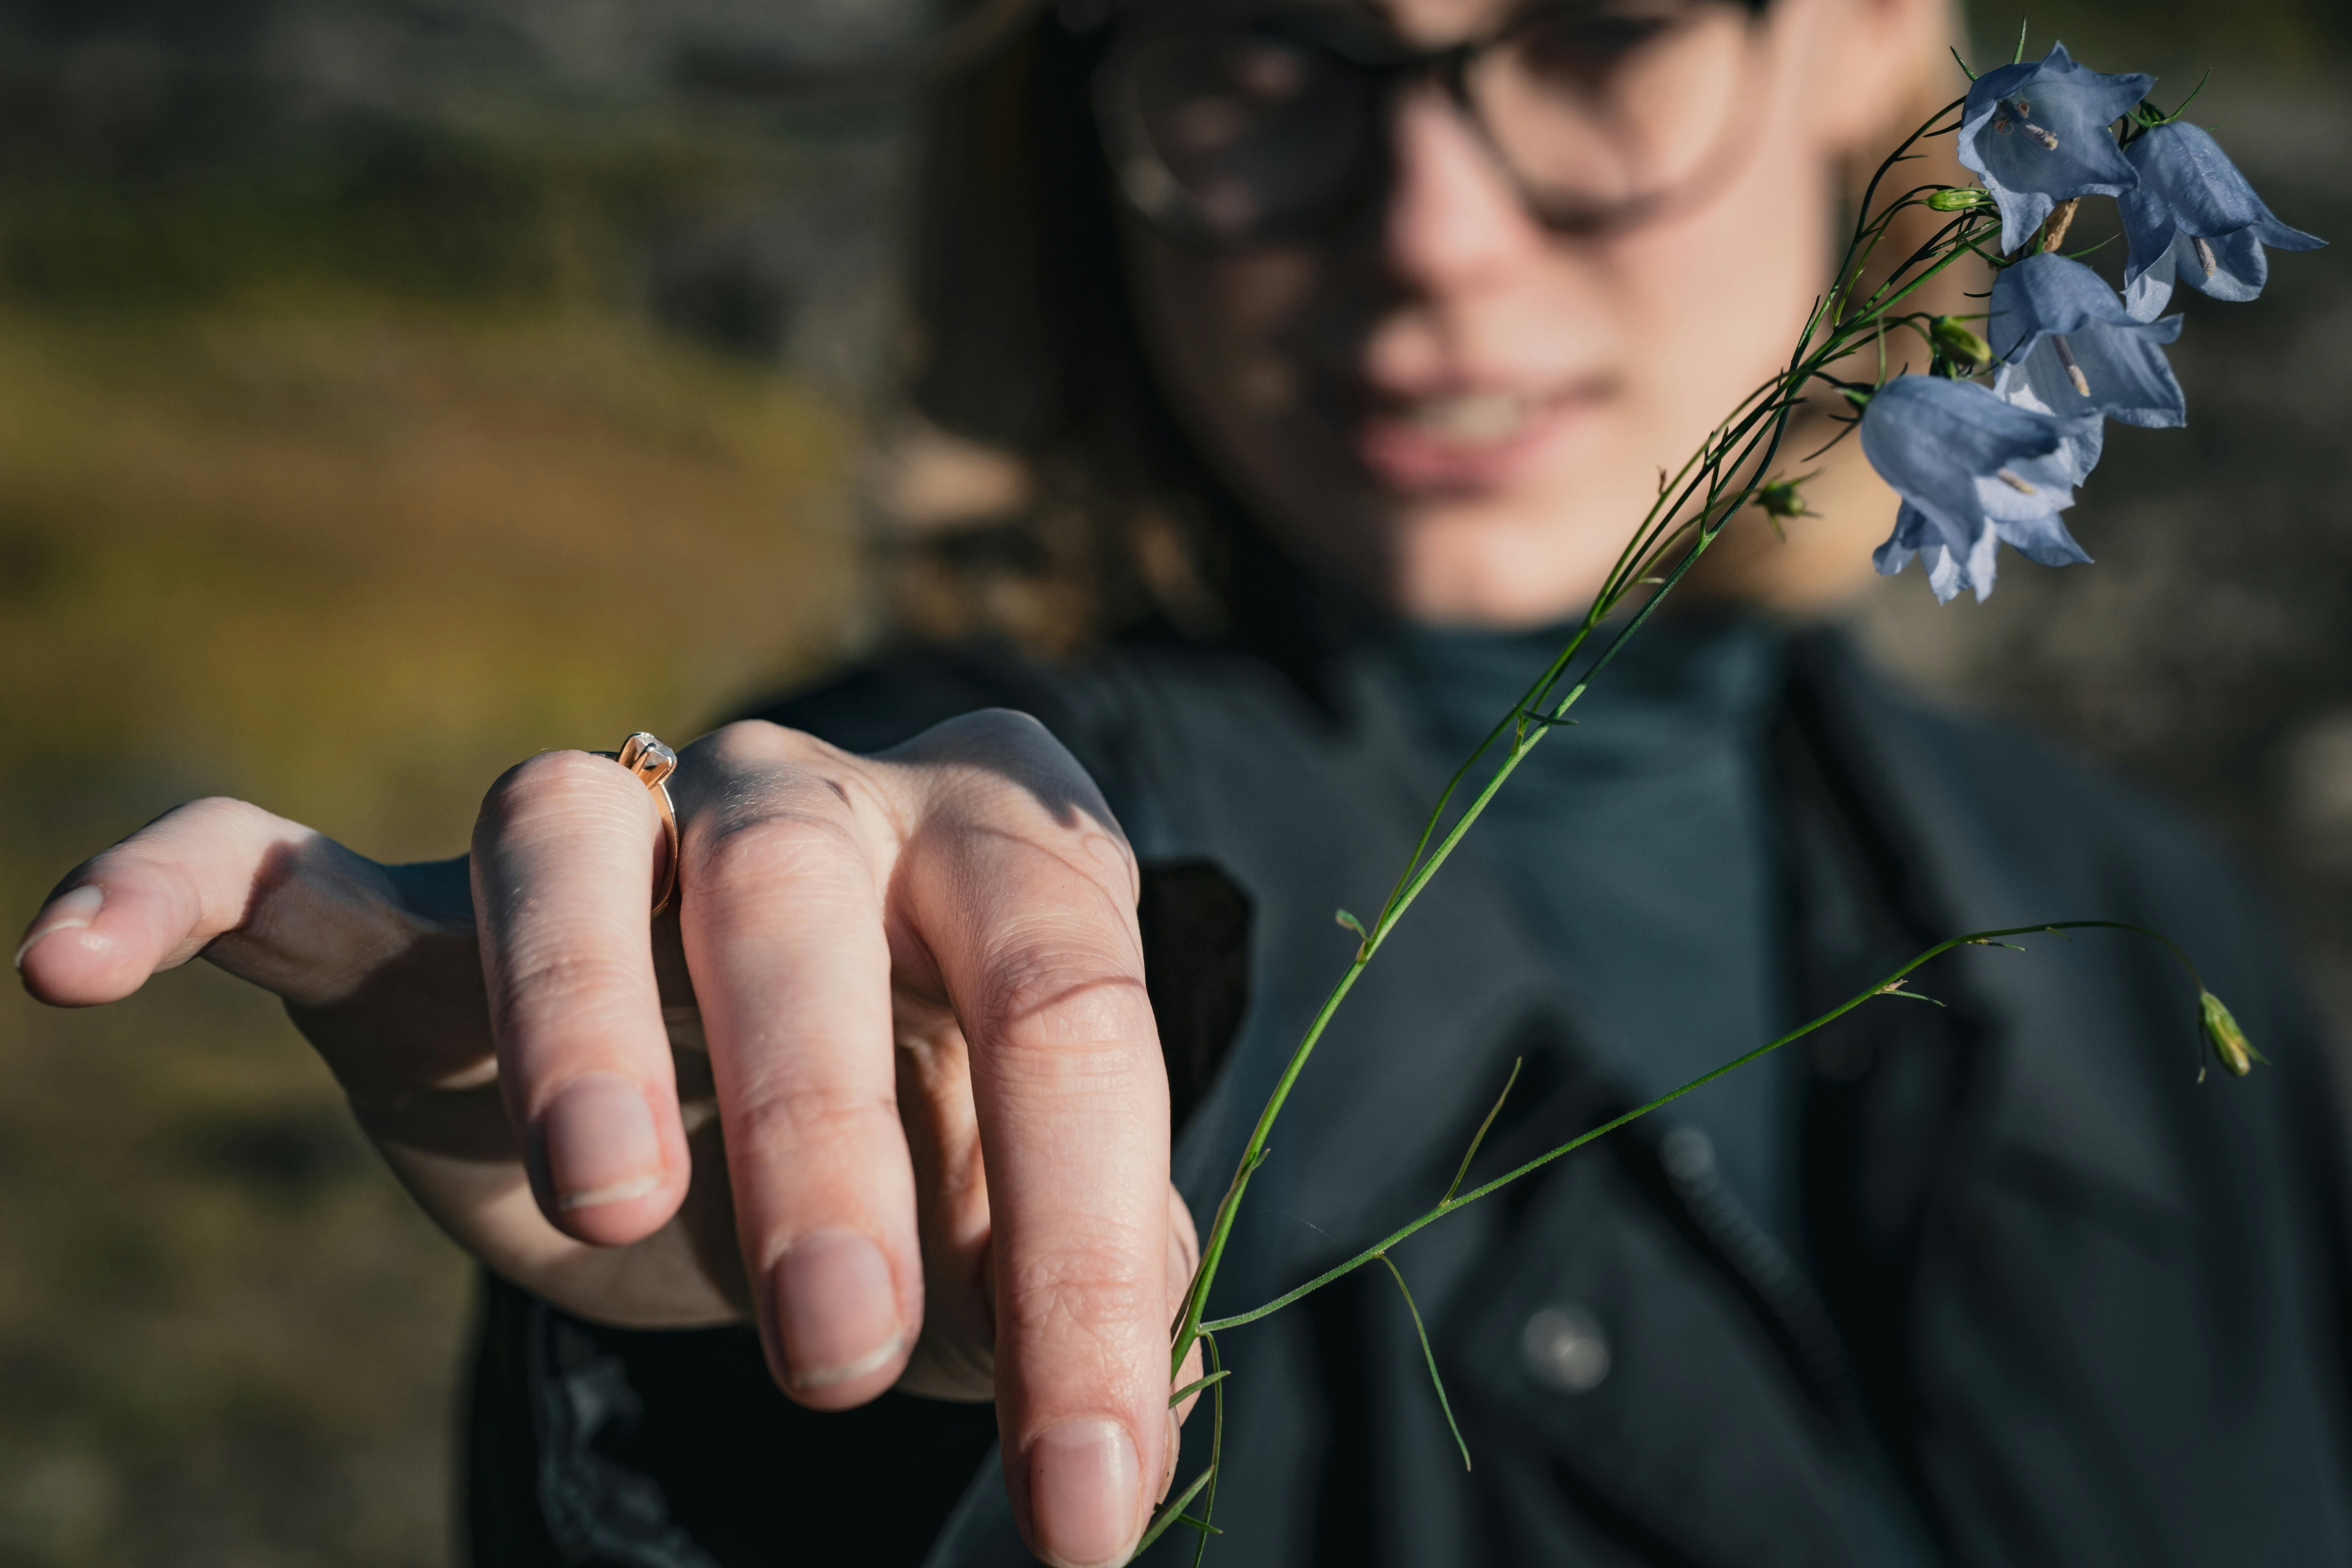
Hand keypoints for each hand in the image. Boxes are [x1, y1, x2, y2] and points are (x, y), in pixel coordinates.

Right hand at [16, 711, 1200, 1567]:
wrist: (777, 1076)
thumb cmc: (920, 1142)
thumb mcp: (1007, 1212)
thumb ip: (1077, 1281)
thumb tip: (1139, 1415)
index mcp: (999, 846)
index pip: (1072, 1021)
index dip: (1087, 1265)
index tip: (1083, 1503)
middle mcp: (803, 792)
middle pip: (797, 902)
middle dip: (822, 1131)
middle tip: (838, 1351)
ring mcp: (604, 827)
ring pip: (564, 838)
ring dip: (572, 1016)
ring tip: (603, 1196)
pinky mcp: (415, 911)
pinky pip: (282, 857)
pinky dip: (188, 884)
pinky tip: (81, 959)